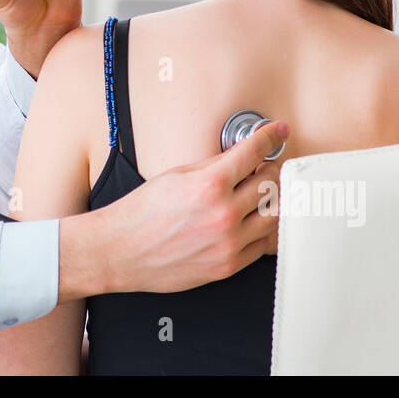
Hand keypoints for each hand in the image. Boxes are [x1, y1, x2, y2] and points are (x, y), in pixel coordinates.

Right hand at [61, 121, 286, 298]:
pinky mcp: (228, 265)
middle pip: (272, 184)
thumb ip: (214, 165)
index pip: (254, 152)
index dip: (270, 137)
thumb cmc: (142, 213)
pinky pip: (263, 245)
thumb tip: (241, 157)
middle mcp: (224, 214)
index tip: (277, 132)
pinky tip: (250, 221)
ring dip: (271, 201)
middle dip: (270, 170)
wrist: (121, 251)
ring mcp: (229, 243)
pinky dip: (262, 229)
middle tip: (262, 168)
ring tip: (257, 195)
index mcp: (210, 185)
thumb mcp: (177, 175)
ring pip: (275, 216)